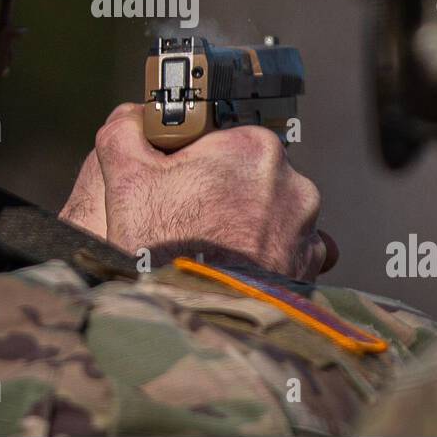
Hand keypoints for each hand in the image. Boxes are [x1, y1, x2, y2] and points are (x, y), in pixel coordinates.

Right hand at [60, 103, 335, 279]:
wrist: (198, 319)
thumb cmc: (164, 247)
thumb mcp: (126, 180)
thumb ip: (125, 133)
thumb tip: (131, 117)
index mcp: (252, 147)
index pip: (221, 138)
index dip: (192, 159)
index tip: (173, 181)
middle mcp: (291, 180)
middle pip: (246, 174)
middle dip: (219, 191)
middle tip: (185, 220)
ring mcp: (306, 226)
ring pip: (269, 211)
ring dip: (245, 223)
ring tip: (208, 249)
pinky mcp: (310, 266)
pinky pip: (287, 249)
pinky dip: (265, 255)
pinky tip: (234, 267)